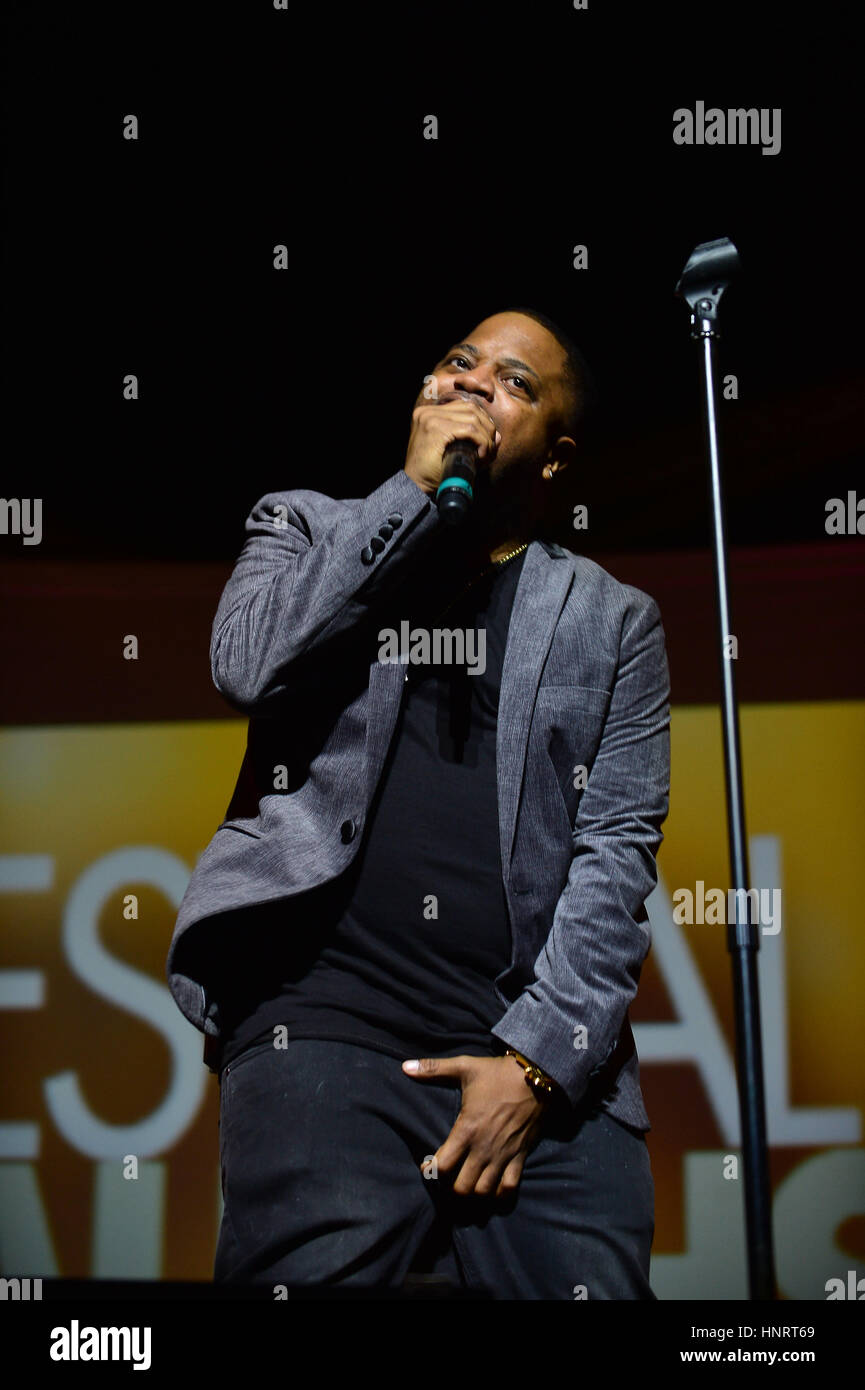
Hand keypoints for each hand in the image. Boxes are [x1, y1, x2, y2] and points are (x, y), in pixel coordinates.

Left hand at [401, 1054, 547, 1197]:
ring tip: (467, 1185)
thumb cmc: (498, 1073)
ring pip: (483, 1193)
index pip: (443, 1165)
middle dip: (451, 1187)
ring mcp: (503, 1156)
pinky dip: (500, 1196)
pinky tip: (493, 1192)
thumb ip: (433, 1069)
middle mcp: (483, 1148)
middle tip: (448, 1179)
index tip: (427, 1167)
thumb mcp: (465, 1067)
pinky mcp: (520, 1158)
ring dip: (473, 1194)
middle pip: (462, 1187)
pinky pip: (509, 1189)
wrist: (538, 1077)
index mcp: (467, 1129)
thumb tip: (405, 1067)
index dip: (431, 1170)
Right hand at [404, 399, 500, 496]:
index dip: (482, 422)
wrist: (417, 488)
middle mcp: (429, 412)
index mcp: (430, 413)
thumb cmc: (434, 472)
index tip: (486, 442)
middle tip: (489, 449)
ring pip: (473, 417)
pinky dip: (481, 441)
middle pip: (471, 408)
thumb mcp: (456, 452)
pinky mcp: (435, 428)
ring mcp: (430, 418)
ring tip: (485, 454)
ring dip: (486, 437)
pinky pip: (470, 429)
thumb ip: (474, 440)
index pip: (465, 406)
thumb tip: (498, 436)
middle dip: (487, 428)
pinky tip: (480, 454)